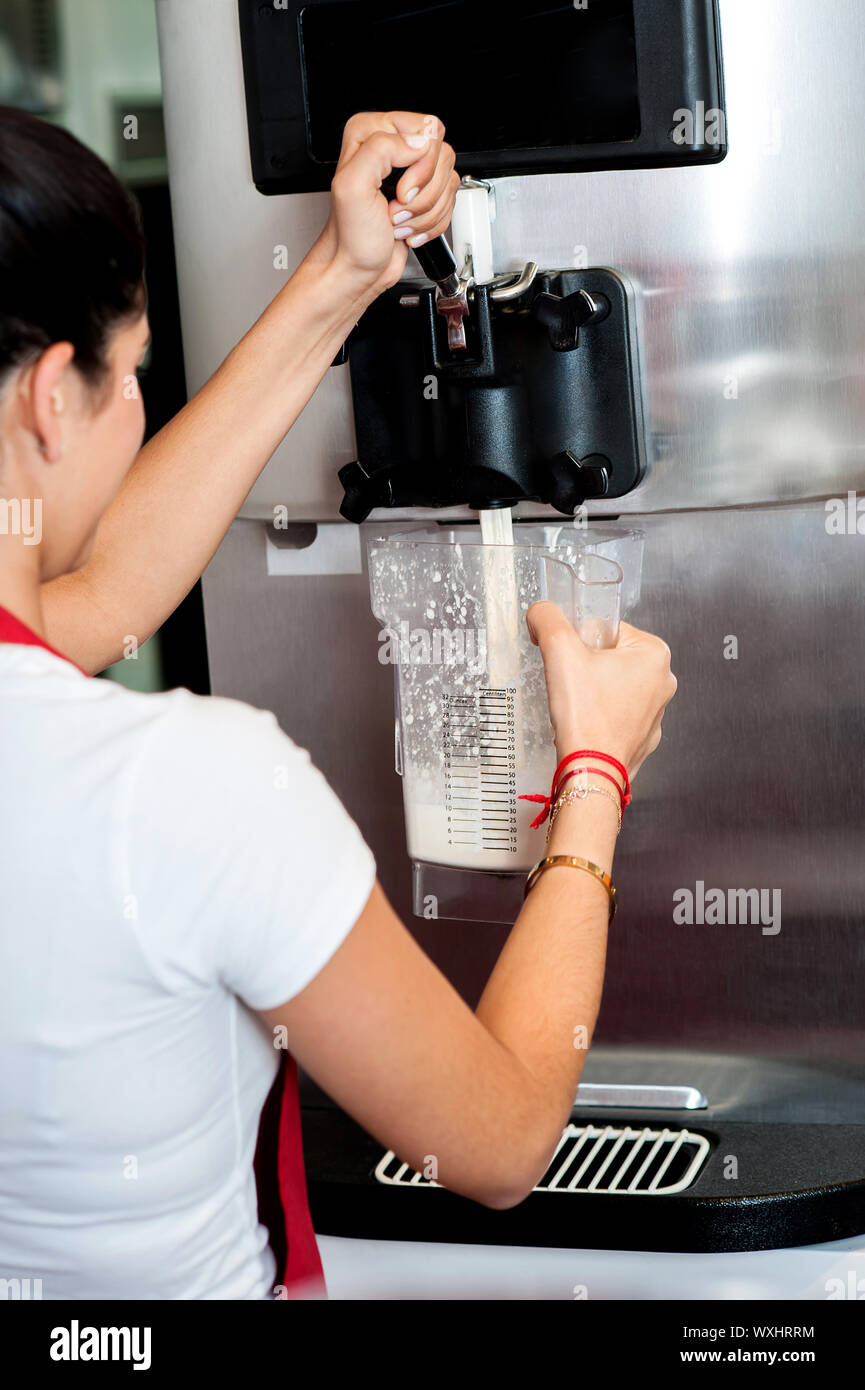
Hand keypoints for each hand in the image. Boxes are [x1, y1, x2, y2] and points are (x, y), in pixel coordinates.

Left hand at [313, 111, 458, 298]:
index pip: (427, 130)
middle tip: (397, 207)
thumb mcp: (353, 186)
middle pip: (443, 156)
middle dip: (423, 194)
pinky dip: (431, 223)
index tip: (399, 191)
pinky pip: (449, 201)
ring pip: (448, 180)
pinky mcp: (423, 194)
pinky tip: (408, 227)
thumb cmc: (350, 236)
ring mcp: (410, 171)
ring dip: (425, 212)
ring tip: (398, 220)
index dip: (421, 166)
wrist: (356, 268)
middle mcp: (392, 146)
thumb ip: (382, 150)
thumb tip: (419, 143)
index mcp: (371, 132)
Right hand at [526, 603, 676, 781]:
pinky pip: (616, 714)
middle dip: (586, 668)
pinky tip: (586, 724)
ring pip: (612, 686)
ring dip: (592, 692)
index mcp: (653, 653)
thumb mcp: (559, 651)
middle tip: (571, 686)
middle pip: (610, 657)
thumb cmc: (585, 716)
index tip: (571, 662)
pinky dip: (599, 716)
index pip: (607, 629)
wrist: (591, 771)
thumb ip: (547, 619)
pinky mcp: (644, 736)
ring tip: (578, 707)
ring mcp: (657, 711)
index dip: (580, 642)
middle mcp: (663, 681)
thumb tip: (542, 612)